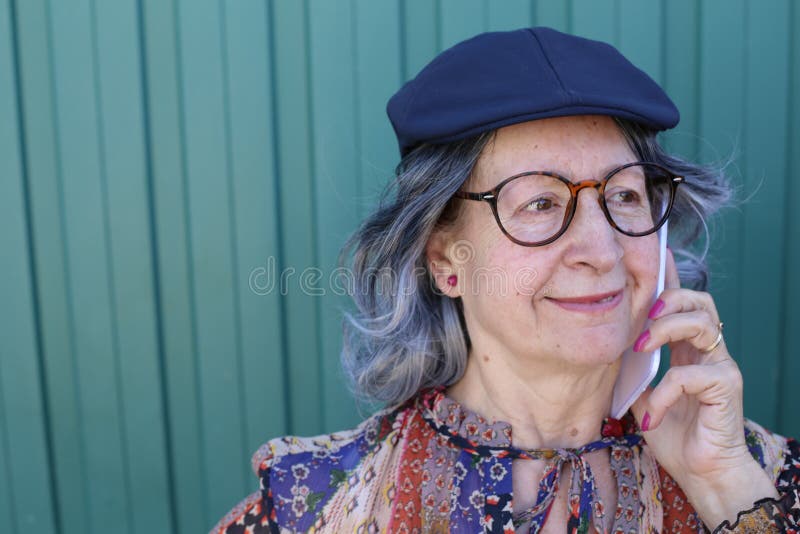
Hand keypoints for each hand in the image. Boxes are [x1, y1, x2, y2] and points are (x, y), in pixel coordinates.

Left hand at [629, 248, 777, 526]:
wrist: (700, 473)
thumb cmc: (672, 433)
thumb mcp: (640, 394)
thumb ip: (631, 368)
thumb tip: (605, 346)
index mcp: (688, 349)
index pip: (682, 304)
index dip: (670, 277)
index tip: (656, 252)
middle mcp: (708, 352)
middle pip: (700, 301)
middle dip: (669, 298)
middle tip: (642, 315)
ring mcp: (721, 367)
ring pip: (701, 323)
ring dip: (665, 330)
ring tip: (641, 348)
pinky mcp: (726, 387)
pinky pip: (690, 374)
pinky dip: (662, 393)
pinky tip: (650, 415)